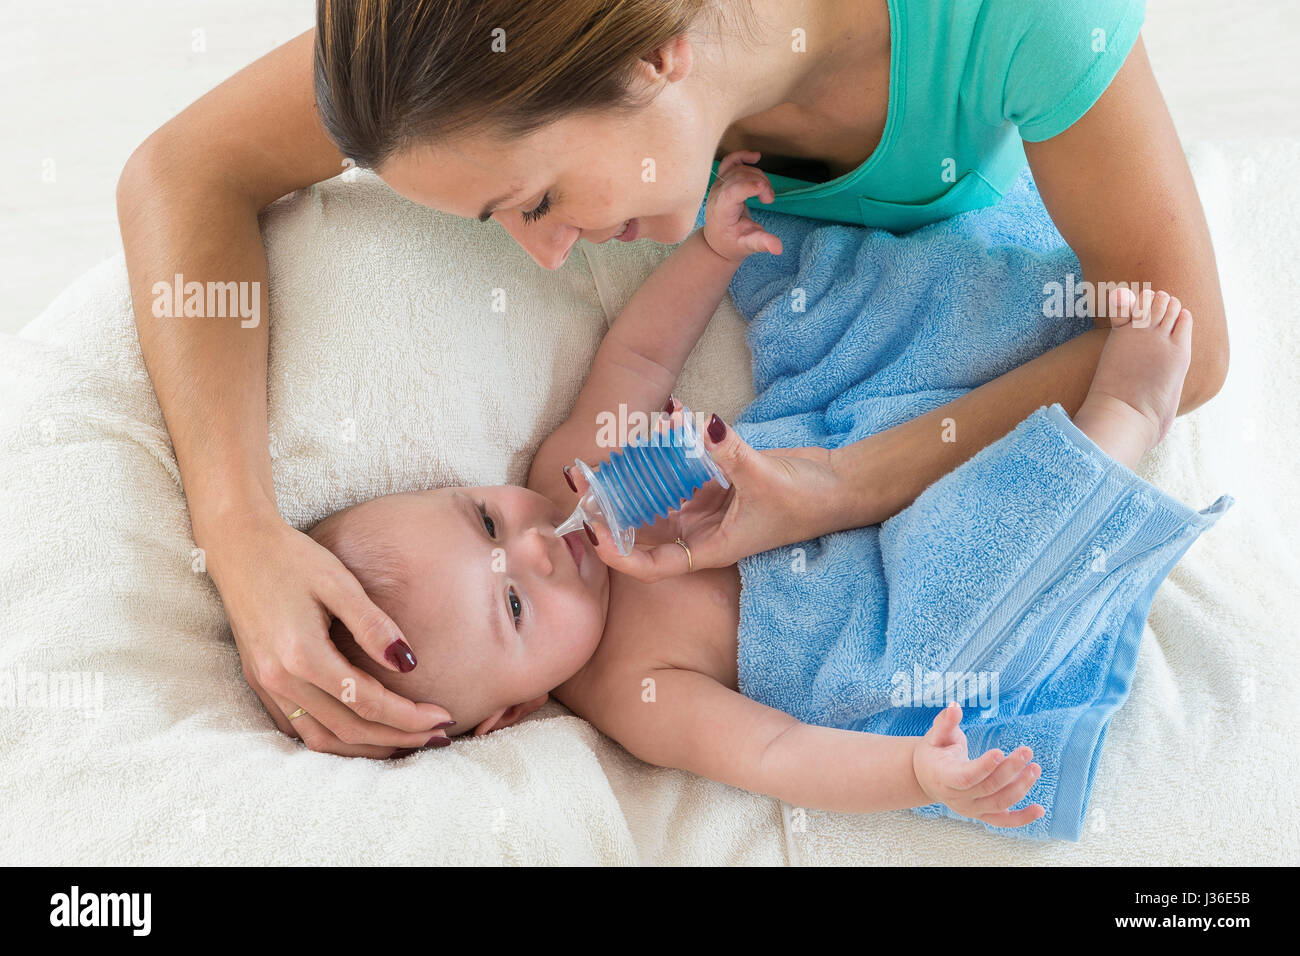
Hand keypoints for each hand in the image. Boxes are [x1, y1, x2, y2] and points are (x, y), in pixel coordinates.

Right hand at [202, 510, 452, 757]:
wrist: (238, 548)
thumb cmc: (292, 559)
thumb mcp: (338, 582)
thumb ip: (374, 625)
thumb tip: (409, 665)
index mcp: (302, 655)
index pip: (368, 703)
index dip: (409, 716)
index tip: (444, 717)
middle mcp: (281, 680)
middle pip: (349, 729)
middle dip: (398, 737)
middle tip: (436, 737)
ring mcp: (266, 685)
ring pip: (321, 739)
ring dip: (367, 747)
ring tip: (406, 742)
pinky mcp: (260, 683)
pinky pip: (299, 729)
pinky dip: (334, 739)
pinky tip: (362, 734)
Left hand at [577, 400, 840, 580]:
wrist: (840, 487)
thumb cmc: (807, 502)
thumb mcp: (766, 479)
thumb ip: (731, 453)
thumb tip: (705, 425)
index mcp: (708, 548)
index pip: (651, 564)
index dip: (617, 554)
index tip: (591, 531)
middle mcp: (701, 530)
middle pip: (644, 527)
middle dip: (613, 508)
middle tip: (583, 479)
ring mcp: (707, 505)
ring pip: (659, 494)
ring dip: (637, 474)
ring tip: (609, 448)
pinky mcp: (717, 481)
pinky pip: (682, 466)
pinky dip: (671, 447)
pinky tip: (663, 417)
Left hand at [702, 150, 783, 261]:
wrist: (717, 240)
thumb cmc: (732, 243)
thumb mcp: (747, 247)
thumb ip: (761, 244)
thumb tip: (778, 248)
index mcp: (721, 211)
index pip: (731, 192)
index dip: (747, 186)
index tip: (764, 188)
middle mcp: (717, 194)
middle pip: (740, 178)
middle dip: (760, 185)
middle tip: (769, 200)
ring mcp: (718, 185)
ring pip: (740, 169)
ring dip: (758, 177)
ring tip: (766, 194)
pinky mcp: (722, 180)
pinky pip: (730, 161)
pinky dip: (743, 156)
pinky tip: (756, 157)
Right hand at [912, 703, 1044, 827]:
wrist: (926, 777)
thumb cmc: (933, 752)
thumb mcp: (935, 735)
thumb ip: (945, 722)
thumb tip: (955, 706)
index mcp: (943, 776)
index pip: (965, 776)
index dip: (984, 767)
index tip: (1001, 751)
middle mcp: (957, 798)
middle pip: (988, 787)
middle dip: (1009, 770)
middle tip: (1026, 752)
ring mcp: (971, 809)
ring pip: (999, 803)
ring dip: (1020, 787)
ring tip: (1034, 768)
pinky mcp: (982, 814)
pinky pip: (1003, 821)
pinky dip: (1022, 818)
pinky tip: (1039, 809)